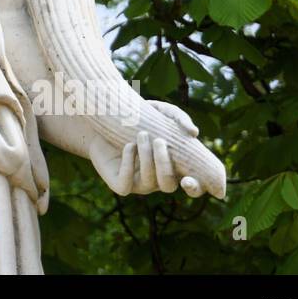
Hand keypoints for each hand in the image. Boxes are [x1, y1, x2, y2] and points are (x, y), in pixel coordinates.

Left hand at [88, 100, 225, 198]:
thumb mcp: (159, 110)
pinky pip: (126, 183)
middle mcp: (158, 179)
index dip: (195, 188)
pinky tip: (129, 146)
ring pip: (149, 181)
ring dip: (147, 158)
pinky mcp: (119, 184)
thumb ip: (179, 117)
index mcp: (174, 168)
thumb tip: (194, 133)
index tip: (189, 177)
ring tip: (142, 134)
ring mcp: (139, 184)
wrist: (102, 120)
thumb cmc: (137, 117)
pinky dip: (129, 164)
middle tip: (159, 141)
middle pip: (169, 185)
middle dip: (165, 165)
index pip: (192, 187)